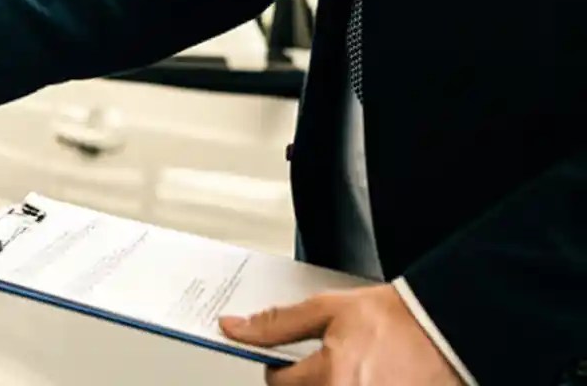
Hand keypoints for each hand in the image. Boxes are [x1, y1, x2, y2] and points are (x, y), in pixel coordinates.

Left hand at [219, 285, 464, 385]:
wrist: (452, 328)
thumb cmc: (400, 320)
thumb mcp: (331, 308)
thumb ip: (278, 323)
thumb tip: (235, 327)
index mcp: (332, 377)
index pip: (278, 382)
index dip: (280, 368)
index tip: (289, 362)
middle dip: (305, 382)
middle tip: (324, 366)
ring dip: (327, 383)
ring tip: (351, 369)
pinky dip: (354, 384)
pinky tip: (368, 376)